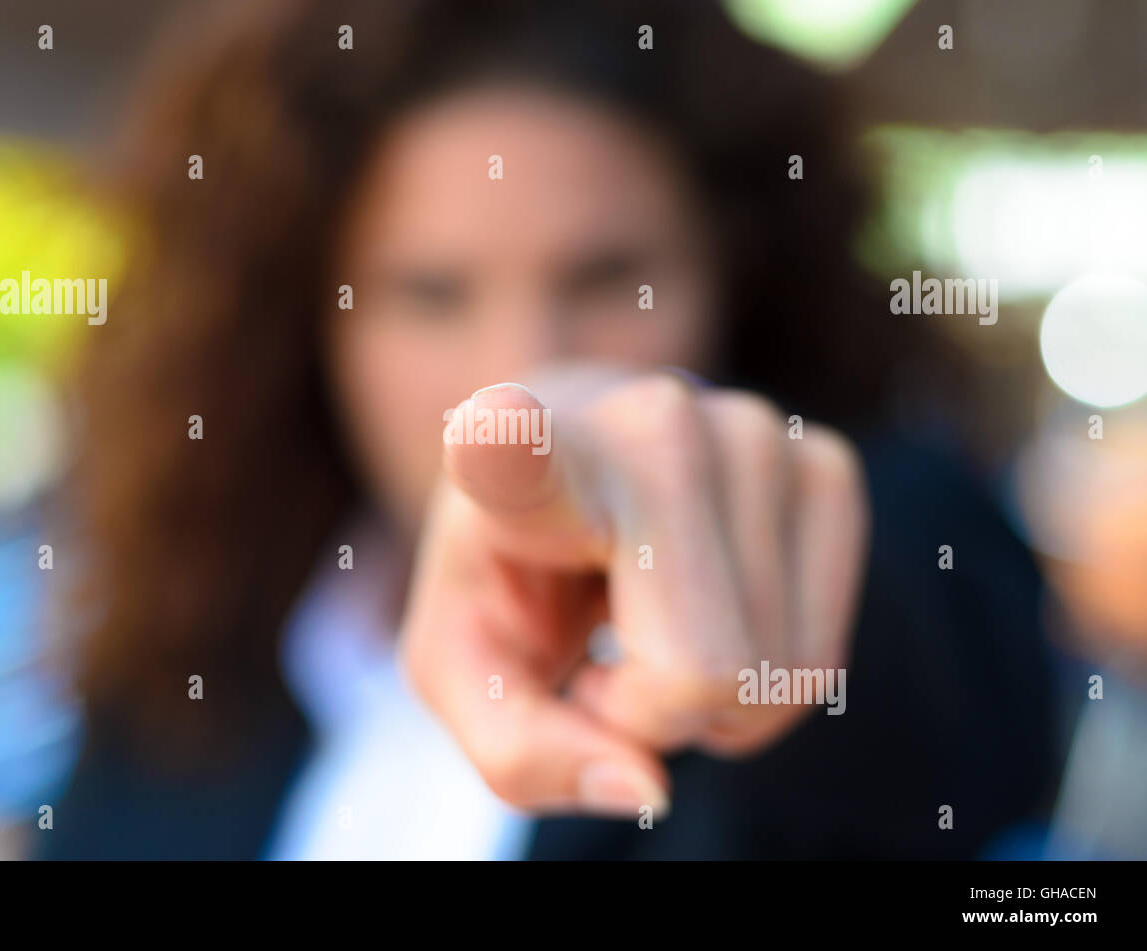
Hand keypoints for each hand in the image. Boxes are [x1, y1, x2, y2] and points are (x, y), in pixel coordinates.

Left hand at [399, 370, 868, 818]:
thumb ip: (522, 751)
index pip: (517, 448)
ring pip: (774, 677)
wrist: (583, 471)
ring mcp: (755, 433)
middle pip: (701, 673)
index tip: (492, 426)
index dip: (506, 446)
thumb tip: (647, 787)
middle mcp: (650, 423)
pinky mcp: (825, 465)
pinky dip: (764, 681)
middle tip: (604, 652)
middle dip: (652, 715)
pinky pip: (818, 664)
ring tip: (651, 618)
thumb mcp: (467, 673)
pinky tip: (710, 610)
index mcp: (526, 460)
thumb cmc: (514, 575)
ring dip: (708, 699)